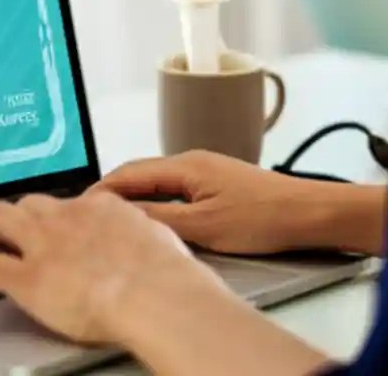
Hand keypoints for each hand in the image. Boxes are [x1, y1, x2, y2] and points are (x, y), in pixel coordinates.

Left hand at [0, 191, 238, 345]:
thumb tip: (145, 241)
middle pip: (28, 202)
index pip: (69, 202)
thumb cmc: (167, 276)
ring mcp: (43, 245)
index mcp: (100, 208)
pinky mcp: (26, 278)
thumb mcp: (159, 238)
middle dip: (18, 216)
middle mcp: (66, 218)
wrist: (156, 296)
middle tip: (14, 234)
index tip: (56, 227)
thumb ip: (140, 234)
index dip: (58, 217)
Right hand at [92, 150, 387, 255]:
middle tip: (88, 219)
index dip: (99, 190)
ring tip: (114, 224)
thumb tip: (120, 216)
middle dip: (111, 195)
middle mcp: (191, 162)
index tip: (77, 208)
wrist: (309, 213)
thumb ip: (158, 219)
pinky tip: (153, 224)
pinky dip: (156, 205)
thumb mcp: (203, 226)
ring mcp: (205, 173)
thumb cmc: (263, 218)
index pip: (127, 173)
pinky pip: (174, 192)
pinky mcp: (216, 187)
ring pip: (156, 185)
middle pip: (138, 176)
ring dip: (134, 201)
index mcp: (183, 165)